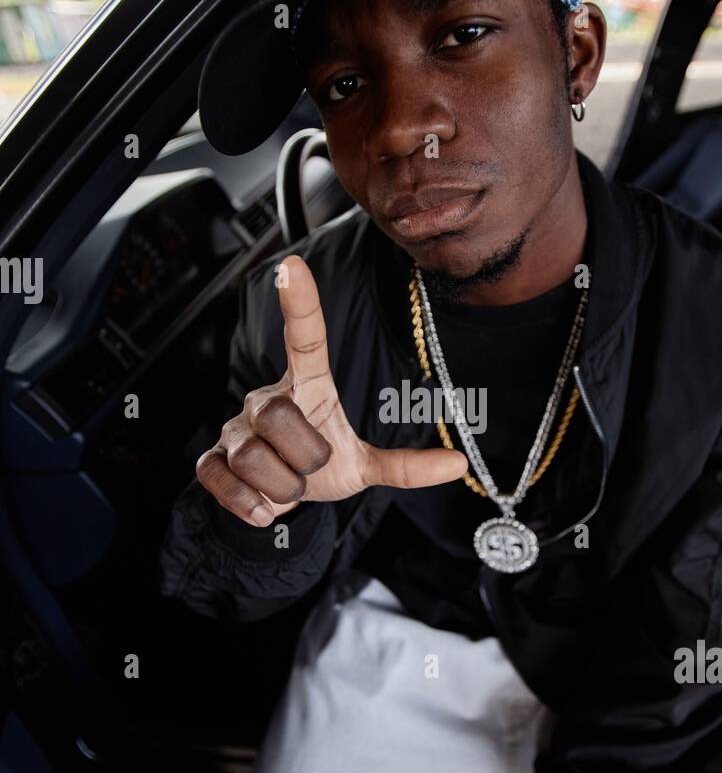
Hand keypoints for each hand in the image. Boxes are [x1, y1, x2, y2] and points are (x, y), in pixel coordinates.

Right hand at [196, 254, 467, 524]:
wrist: (277, 503)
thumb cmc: (320, 468)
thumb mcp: (364, 466)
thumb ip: (406, 466)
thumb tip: (457, 464)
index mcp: (307, 387)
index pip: (304, 339)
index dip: (299, 303)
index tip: (293, 266)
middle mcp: (266, 399)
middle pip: (281, 420)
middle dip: (305, 459)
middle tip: (310, 469)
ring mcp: (236, 428)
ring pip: (255, 459)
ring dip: (282, 487)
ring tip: (288, 485)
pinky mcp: (212, 460)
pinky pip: (226, 482)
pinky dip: (250, 504)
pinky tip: (263, 507)